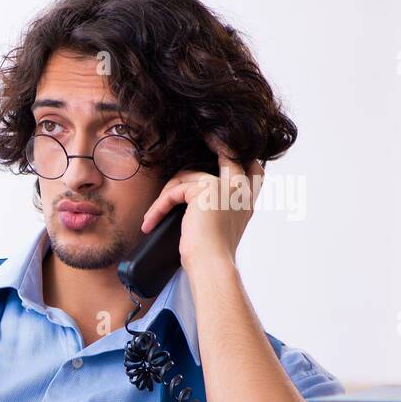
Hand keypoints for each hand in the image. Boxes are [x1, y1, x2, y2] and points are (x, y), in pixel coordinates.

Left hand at [139, 134, 263, 274]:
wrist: (212, 266)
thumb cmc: (210, 255)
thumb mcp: (216, 228)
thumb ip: (214, 208)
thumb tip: (190, 198)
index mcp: (245, 200)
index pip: (250, 167)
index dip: (235, 152)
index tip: (221, 141)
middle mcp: (240, 189)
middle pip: (227, 155)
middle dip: (217, 142)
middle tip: (207, 135)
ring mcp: (225, 187)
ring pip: (186, 178)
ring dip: (165, 197)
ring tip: (153, 218)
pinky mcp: (206, 190)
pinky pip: (174, 191)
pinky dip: (158, 207)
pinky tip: (150, 223)